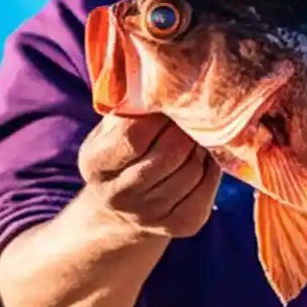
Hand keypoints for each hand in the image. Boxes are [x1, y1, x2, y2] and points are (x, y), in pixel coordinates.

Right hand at [77, 114, 220, 238]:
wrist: (120, 210)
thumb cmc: (121, 152)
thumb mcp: (111, 128)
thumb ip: (131, 107)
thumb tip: (162, 80)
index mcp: (94, 163)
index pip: (133, 136)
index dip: (158, 117)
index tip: (168, 102)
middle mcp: (117, 195)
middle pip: (169, 154)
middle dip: (186, 130)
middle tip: (193, 114)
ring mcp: (149, 215)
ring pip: (193, 169)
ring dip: (201, 146)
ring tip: (197, 134)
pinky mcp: (180, 225)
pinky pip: (208, 186)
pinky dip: (212, 166)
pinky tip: (204, 156)